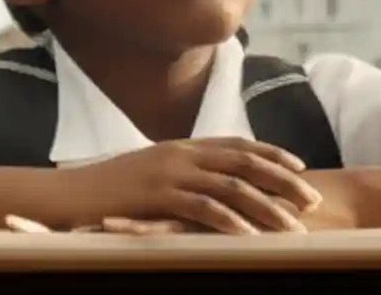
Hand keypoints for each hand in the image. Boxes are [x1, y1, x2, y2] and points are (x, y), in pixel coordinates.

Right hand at [68, 137, 322, 234]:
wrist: (68, 193)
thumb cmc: (108, 189)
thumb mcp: (150, 171)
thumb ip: (181, 171)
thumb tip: (209, 181)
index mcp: (182, 145)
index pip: (238, 144)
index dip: (272, 154)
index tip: (300, 166)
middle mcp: (182, 153)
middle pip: (245, 162)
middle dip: (282, 180)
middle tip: (312, 199)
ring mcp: (170, 172)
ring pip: (231, 185)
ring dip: (266, 206)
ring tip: (292, 225)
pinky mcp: (158, 196)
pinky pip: (202, 207)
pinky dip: (229, 221)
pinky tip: (249, 236)